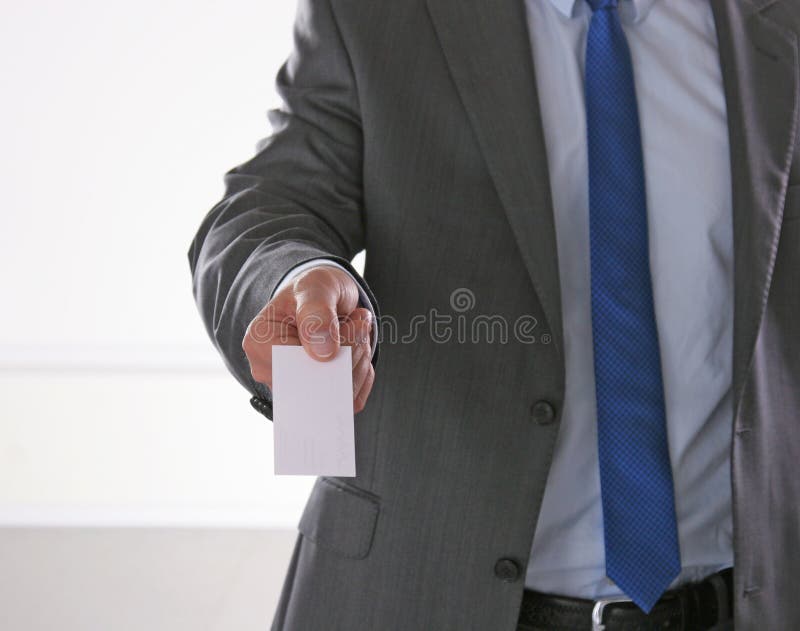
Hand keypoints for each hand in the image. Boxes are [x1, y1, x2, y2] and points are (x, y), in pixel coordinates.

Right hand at [242, 266, 375, 412]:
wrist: (324, 298)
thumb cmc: (313, 289)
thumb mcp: (315, 288)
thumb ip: (317, 313)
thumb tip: (323, 352)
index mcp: (260, 344)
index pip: (300, 365)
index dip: (337, 349)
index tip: (355, 322)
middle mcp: (271, 373)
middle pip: (322, 385)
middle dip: (353, 355)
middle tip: (359, 323)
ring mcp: (294, 389)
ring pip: (341, 395)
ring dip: (360, 362)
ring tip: (357, 332)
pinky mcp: (318, 397)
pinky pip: (352, 400)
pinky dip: (363, 373)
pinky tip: (358, 349)